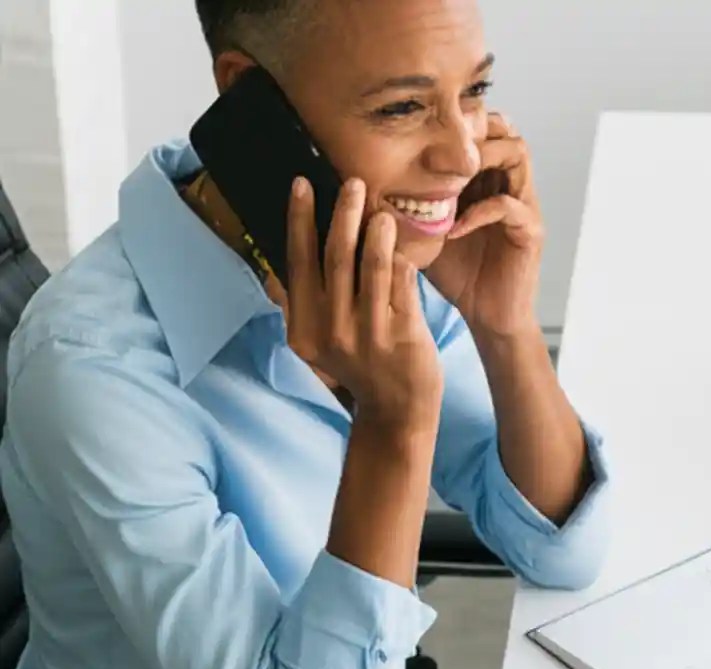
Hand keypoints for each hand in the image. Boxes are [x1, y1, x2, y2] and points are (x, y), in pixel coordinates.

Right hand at [287, 176, 441, 426]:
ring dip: (375, 231)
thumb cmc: (360, 367)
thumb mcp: (318, 343)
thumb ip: (301, 307)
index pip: (297, 263)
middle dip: (342, 214)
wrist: (397, 410)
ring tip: (381, 211)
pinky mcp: (402, 334)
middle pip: (334, 257)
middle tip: (352, 184)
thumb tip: (276, 267)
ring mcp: (368, 333)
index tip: (302, 184)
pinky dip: (400, 261)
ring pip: (370, 266)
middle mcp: (331, 330)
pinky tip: (403, 248)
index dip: (299, 220)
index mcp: (303, 329)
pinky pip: (400, 283)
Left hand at [427, 112, 542, 337]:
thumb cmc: (458, 275)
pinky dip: (480, 212)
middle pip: (505, 128)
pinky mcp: (531, 231)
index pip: (482, 128)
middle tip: (438, 151)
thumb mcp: (424, 232)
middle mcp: (509, 184)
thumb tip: (355, 188)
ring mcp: (524, 205)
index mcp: (486, 179)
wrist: (488, 317)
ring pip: (517, 152)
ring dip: (482, 158)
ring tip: (450, 180)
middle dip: (473, 131)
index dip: (457, 122)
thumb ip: (405, 205)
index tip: (419, 136)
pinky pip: (510, 206)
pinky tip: (454, 229)